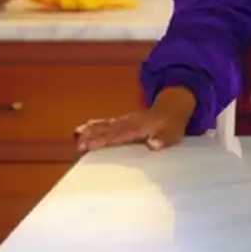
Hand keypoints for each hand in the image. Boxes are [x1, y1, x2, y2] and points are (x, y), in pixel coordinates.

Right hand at [74, 86, 196, 152]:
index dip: (104, 140)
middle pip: (108, 129)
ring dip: (90, 130)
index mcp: (139, 127)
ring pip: (105, 125)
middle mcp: (129, 123)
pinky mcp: (124, 122)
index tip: (89, 145)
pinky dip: (95, 126)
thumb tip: (152, 145)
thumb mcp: (173, 132)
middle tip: (78, 143)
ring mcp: (125, 121)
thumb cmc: (172, 124)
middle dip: (92, 136)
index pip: (118, 135)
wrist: (173, 106)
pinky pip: (107, 123)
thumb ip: (163, 139)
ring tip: (76, 134)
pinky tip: (83, 128)